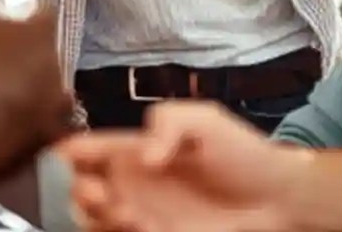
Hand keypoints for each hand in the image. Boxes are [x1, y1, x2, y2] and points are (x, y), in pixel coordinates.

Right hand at [0, 0, 73, 170]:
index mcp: (42, 34)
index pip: (45, 12)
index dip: (30, 11)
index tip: (20, 12)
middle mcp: (58, 68)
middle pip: (50, 57)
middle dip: (33, 58)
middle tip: (9, 61)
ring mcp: (57, 108)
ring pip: (54, 97)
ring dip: (37, 96)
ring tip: (13, 100)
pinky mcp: (48, 142)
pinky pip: (45, 133)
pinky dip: (32, 130)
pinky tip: (14, 132)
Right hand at [60, 101, 313, 231]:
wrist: (278, 198)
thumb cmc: (242, 153)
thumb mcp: (206, 119)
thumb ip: (169, 121)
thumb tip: (144, 154)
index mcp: (131, 150)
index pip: (81, 151)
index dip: (63, 154)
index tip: (65, 158)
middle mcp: (129, 186)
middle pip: (76, 191)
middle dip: (77, 193)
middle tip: (101, 192)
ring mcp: (140, 216)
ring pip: (92, 221)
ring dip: (99, 218)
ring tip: (129, 214)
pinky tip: (149, 226)